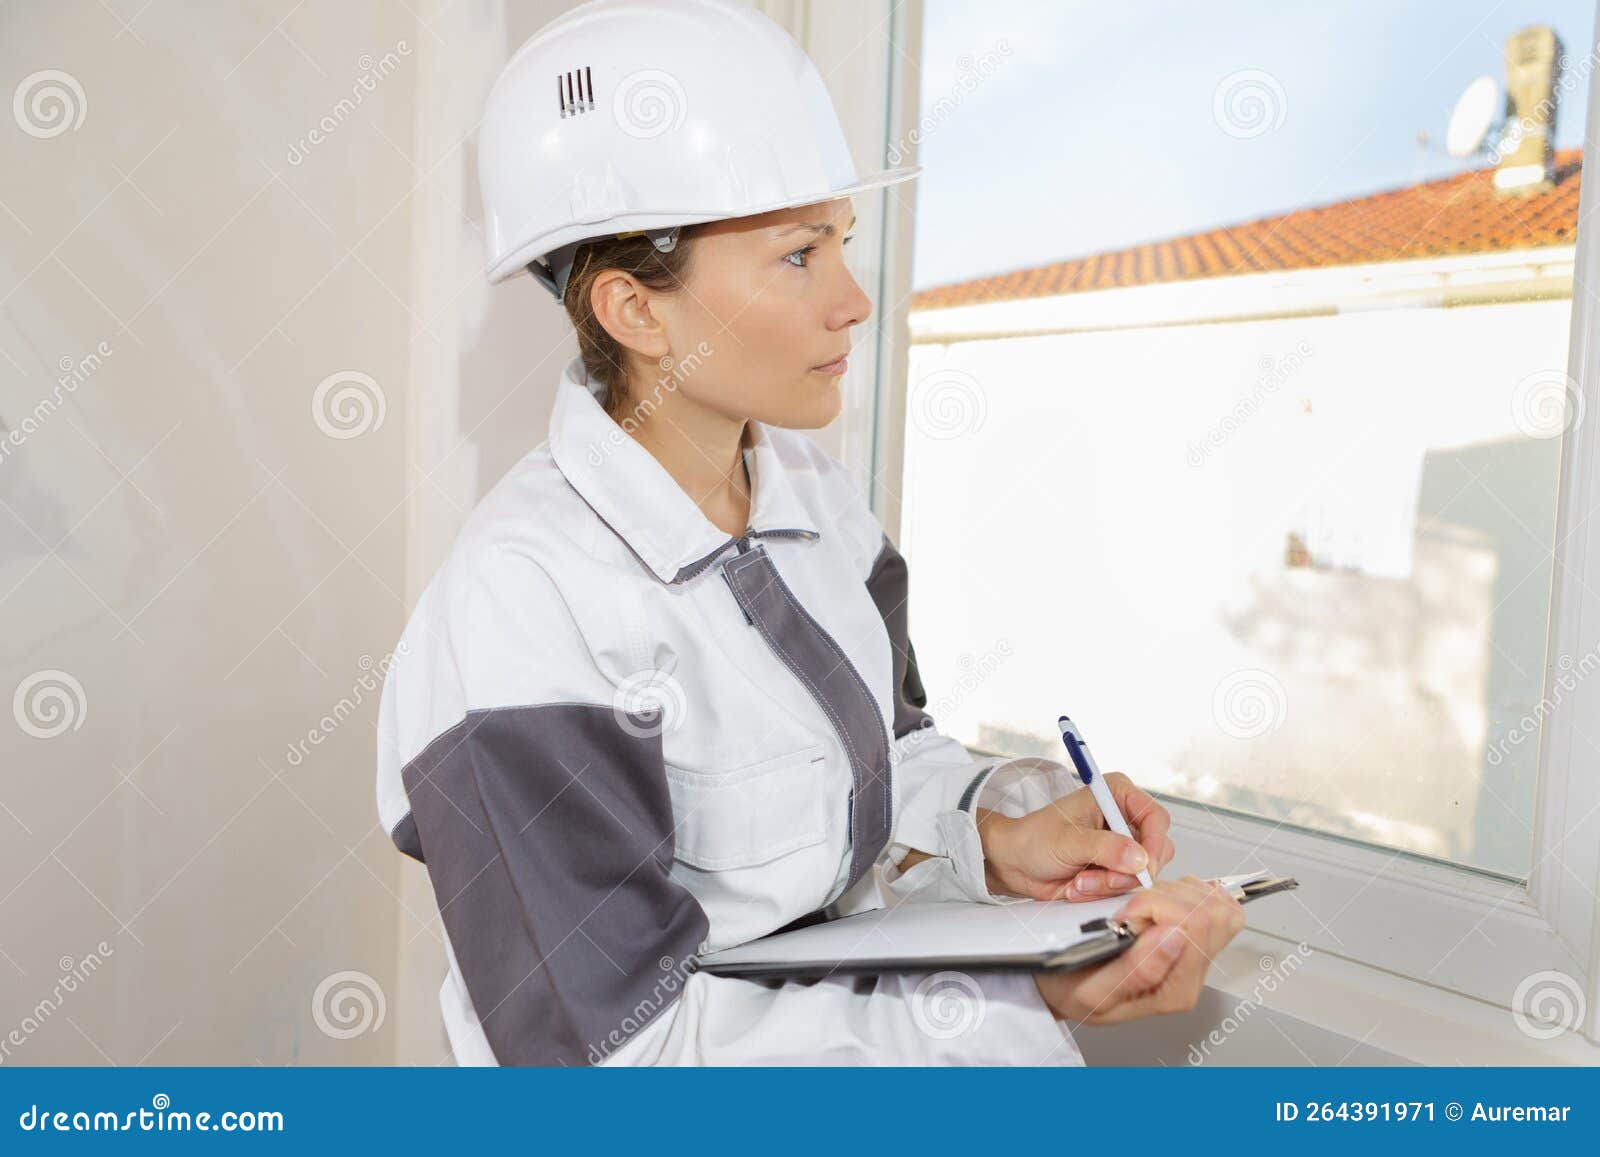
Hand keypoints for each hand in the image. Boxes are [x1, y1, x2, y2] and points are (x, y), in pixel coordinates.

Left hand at [979, 771, 1174, 900]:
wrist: (1015, 862)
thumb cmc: (1034, 839)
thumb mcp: (1069, 841)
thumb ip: (1106, 848)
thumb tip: (1140, 858)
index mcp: (1116, 795)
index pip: (1155, 817)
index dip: (1154, 844)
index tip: (1144, 867)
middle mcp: (1123, 819)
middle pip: (1155, 850)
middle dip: (1126, 871)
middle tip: (1095, 877)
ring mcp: (1121, 846)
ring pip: (1141, 874)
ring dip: (1109, 884)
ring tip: (1079, 880)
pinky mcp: (1115, 868)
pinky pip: (1125, 888)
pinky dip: (1103, 892)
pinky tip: (1079, 885)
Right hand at [1033, 875, 1245, 1024]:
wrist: (1064, 988)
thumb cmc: (1073, 989)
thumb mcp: (1094, 990)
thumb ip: (1139, 969)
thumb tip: (1176, 938)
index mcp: (1175, 989)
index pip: (1197, 925)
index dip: (1158, 905)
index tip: (1126, 914)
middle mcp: (1192, 974)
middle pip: (1214, 913)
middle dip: (1170, 896)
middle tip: (1135, 909)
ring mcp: (1196, 956)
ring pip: (1217, 903)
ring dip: (1175, 892)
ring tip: (1142, 907)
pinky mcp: (1193, 939)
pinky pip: (1213, 903)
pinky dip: (1184, 890)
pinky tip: (1158, 902)